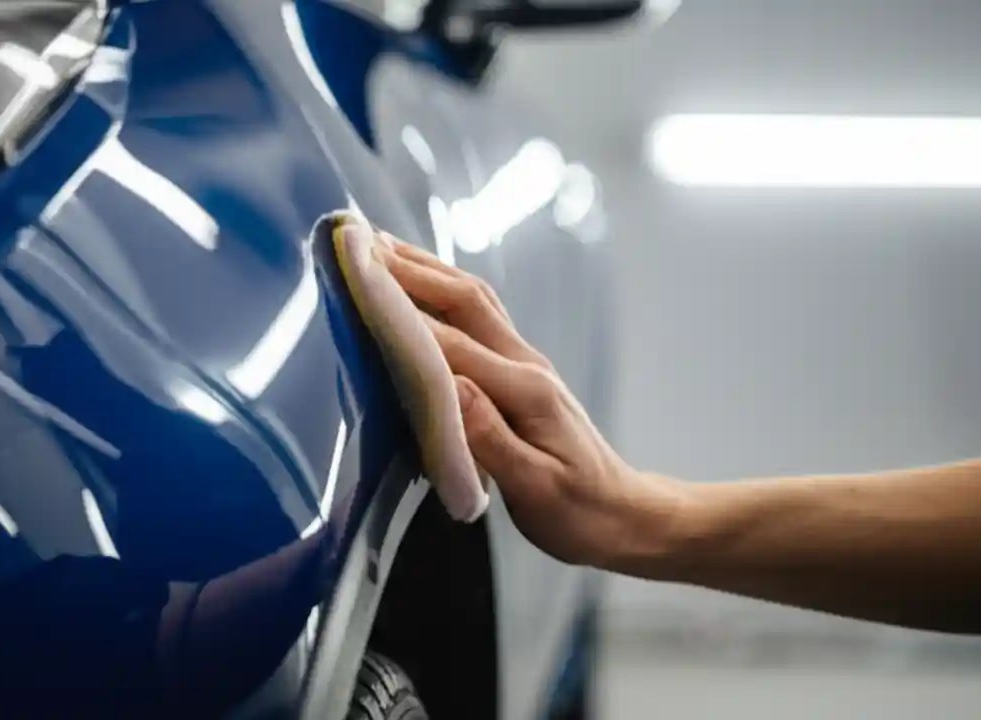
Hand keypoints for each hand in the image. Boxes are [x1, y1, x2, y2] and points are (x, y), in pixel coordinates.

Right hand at [380, 238, 689, 572]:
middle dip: (411, 268)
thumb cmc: (577, 513)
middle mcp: (525, 364)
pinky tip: (420, 281)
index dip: (402, 312)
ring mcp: (525, 362)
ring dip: (427, 268)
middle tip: (358, 242)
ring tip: (380, 244)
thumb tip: (449, 388)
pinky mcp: (519, 371)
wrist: (622, 514)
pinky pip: (477, 315)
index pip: (451, 343)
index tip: (358, 284)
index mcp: (525, 391)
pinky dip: (442, 289)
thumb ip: (490, 438)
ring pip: (472, 298)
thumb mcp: (536, 489)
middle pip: (464, 299)